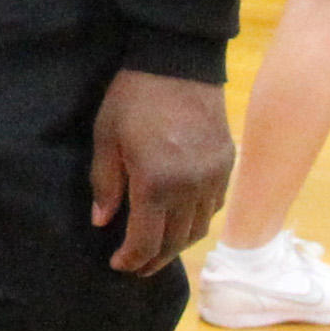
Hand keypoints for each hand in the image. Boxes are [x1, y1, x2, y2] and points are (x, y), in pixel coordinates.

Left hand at [89, 70, 233, 274]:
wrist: (178, 64)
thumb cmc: (133, 98)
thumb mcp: (106, 137)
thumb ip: (105, 183)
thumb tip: (102, 222)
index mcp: (156, 183)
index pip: (147, 240)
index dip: (132, 259)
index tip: (118, 265)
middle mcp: (191, 188)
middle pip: (176, 242)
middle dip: (154, 260)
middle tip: (136, 267)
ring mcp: (214, 178)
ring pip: (199, 228)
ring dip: (177, 244)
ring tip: (157, 248)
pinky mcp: (227, 165)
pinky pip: (214, 206)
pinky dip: (196, 220)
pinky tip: (180, 219)